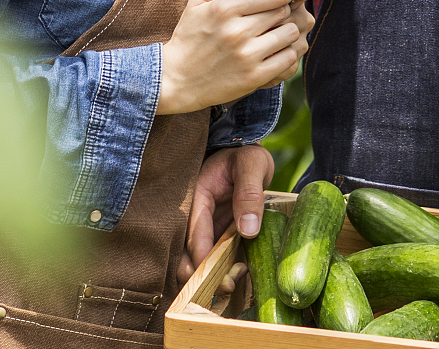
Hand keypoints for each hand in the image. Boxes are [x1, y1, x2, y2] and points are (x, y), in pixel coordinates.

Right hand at [158, 0, 319, 114]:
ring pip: (290, 34)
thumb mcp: (199, 0)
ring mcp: (247, 56)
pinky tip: (275, 51)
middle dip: (284, 11)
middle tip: (276, 16)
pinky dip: (287, 53)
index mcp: (225, 8)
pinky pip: (288, 59)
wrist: (176, 80)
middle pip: (284, 12)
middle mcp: (238, 31)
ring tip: (276, 33)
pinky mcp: (254, 77)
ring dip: (287, 32)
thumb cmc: (190, 36)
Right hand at [178, 144, 274, 282]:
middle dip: (202, 274)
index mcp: (197, 197)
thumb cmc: (247, 155)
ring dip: (212, 275)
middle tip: (228, 284)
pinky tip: (240, 271)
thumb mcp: (252, 164)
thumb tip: (247, 230)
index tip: (214, 278)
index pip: (192, 233)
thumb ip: (249, 193)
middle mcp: (196, 215)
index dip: (200, 258)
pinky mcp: (215, 234)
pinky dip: (221, 269)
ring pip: (197, 259)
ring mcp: (205, 226)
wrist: (247, 154)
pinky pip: (213, 256)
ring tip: (236, 280)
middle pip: (186, 253)